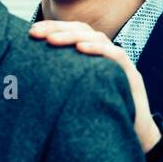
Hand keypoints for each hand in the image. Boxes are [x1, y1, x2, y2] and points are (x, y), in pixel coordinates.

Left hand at [30, 20, 160, 150]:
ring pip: (98, 38)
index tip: (31, 31)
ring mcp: (121, 63)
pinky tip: (80, 49)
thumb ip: (63, 82)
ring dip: (73, 36)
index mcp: (94, 56)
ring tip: (51, 40)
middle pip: (83, 30)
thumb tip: (28, 78)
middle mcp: (107, 54)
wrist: (134, 134)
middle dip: (57, 28)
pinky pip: (116, 55)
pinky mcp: (132, 75)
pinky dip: (98, 49)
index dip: (53, 27)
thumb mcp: (77, 94)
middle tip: (34, 32)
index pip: (74, 31)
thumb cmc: (102, 115)